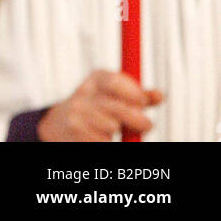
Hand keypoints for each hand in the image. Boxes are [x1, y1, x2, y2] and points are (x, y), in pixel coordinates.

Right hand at [37, 70, 162, 141]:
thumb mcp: (113, 96)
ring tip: (112, 128)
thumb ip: (137, 96)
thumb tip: (160, 95)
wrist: (60, 123)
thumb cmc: (96, 108)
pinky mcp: (75, 131)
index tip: (145, 102)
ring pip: (111, 126)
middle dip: (136, 118)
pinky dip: (106, 141)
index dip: (134, 92)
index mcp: (96, 79)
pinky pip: (102, 141)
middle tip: (147, 125)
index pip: (115, 81)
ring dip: (116, 130)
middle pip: (116, 106)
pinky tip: (100, 136)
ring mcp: (77, 113)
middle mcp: (84, 93)